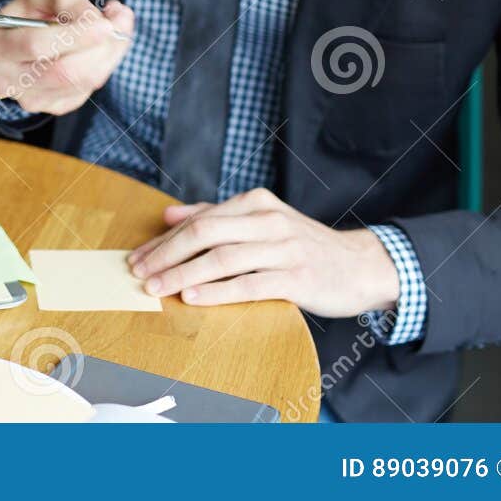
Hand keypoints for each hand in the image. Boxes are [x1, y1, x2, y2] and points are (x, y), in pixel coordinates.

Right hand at [0, 0, 133, 115]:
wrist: (24, 38)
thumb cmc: (31, 12)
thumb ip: (70, 0)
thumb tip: (106, 20)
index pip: (36, 44)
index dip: (74, 35)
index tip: (104, 24)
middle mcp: (7, 80)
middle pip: (64, 71)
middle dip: (99, 47)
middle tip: (117, 22)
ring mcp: (30, 99)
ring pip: (83, 82)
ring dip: (109, 53)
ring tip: (114, 26)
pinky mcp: (53, 106)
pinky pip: (89, 89)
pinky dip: (105, 64)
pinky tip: (101, 45)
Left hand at [126, 188, 400, 317]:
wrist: (362, 265)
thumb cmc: (304, 246)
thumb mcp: (262, 222)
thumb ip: (217, 216)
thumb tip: (168, 215)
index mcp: (256, 202)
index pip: (199, 219)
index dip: (164, 239)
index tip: (137, 258)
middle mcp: (268, 220)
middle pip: (205, 233)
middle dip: (166, 254)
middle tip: (138, 273)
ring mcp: (284, 248)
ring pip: (222, 258)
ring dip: (183, 274)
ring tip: (156, 288)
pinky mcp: (296, 278)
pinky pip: (249, 285)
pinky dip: (217, 291)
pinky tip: (193, 298)